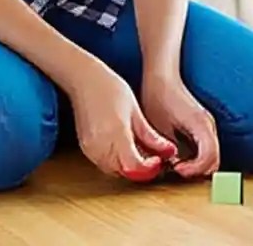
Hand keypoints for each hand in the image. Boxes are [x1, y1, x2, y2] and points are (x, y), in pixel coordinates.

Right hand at [68, 64, 177, 181]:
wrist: (83, 79)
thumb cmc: (110, 88)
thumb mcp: (136, 111)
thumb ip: (151, 136)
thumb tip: (169, 151)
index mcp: (115, 133)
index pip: (133, 167)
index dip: (149, 169)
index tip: (158, 161)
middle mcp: (100, 145)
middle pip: (124, 173)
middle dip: (141, 170)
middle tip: (154, 158)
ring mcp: (90, 148)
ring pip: (114, 171)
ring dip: (128, 168)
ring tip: (140, 152)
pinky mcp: (85, 148)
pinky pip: (103, 164)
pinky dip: (116, 162)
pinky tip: (125, 149)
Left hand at [140, 74, 219, 177]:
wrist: (162, 77)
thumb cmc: (158, 98)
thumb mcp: (158, 127)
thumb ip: (168, 150)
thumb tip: (171, 169)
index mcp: (200, 124)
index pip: (209, 157)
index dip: (194, 170)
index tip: (176, 169)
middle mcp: (209, 126)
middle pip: (214, 161)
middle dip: (197, 172)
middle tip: (175, 171)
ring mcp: (208, 126)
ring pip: (212, 158)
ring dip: (197, 167)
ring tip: (176, 165)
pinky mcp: (204, 128)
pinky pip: (207, 150)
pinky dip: (197, 160)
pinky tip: (179, 158)